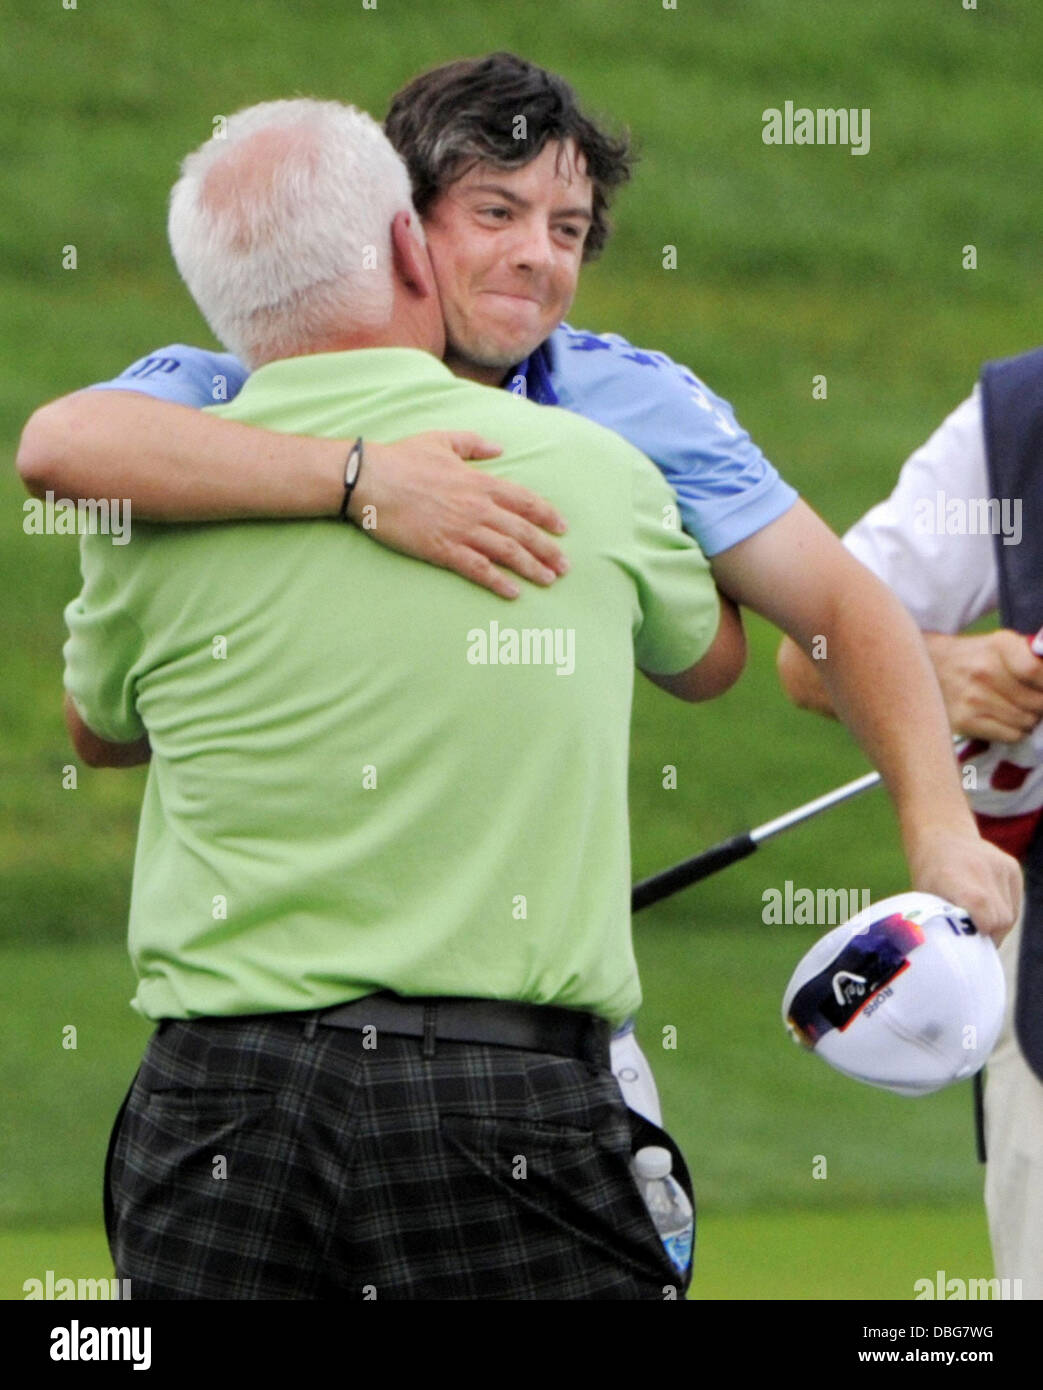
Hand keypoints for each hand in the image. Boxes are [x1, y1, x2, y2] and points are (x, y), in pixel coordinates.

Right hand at [347, 431, 568, 598]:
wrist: (370, 480)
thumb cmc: (402, 458)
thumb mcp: (441, 440)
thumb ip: (473, 443)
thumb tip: (499, 448)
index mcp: (479, 481)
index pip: (525, 501)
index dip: (547, 516)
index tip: (563, 529)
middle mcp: (477, 507)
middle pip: (523, 531)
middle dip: (548, 550)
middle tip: (564, 566)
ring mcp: (462, 529)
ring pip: (507, 552)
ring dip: (532, 568)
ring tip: (548, 580)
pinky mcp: (443, 550)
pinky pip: (479, 569)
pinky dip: (499, 582)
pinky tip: (513, 592)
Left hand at [904, 822, 1021, 942]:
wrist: (942, 835)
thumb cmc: (928, 874)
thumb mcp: (925, 899)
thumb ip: (943, 924)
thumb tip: (955, 954)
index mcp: (957, 880)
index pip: (984, 917)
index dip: (979, 936)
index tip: (968, 946)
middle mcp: (983, 871)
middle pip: (1000, 921)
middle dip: (987, 934)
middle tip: (969, 935)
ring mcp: (1001, 867)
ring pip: (1010, 915)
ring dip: (995, 924)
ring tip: (975, 918)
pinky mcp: (1012, 867)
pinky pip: (1013, 902)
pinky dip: (1002, 911)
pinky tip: (985, 906)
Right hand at [925, 630, 1042, 741]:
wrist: (927, 667)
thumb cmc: (974, 657)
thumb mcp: (1002, 644)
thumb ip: (1032, 656)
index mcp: (1000, 645)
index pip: (1038, 672)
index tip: (1041, 689)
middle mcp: (985, 671)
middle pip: (1037, 702)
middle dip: (1040, 705)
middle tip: (1032, 701)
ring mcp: (974, 698)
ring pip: (1026, 721)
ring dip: (1028, 719)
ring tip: (1016, 709)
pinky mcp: (965, 720)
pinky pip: (1011, 735)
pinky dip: (1014, 731)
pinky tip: (1004, 720)